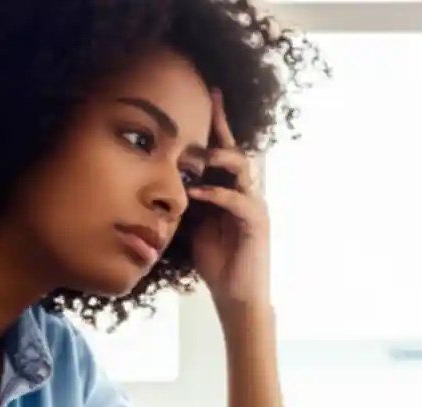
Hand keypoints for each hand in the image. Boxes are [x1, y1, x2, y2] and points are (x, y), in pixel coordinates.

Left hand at [188, 88, 270, 308]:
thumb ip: (187, 200)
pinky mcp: (257, 223)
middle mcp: (246, 192)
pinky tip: (197, 192)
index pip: (223, 151)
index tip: (207, 95)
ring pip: (243, 169)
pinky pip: (239, 201)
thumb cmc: (216, 261)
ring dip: (221, 157)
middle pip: (236, 150)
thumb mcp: (194, 224)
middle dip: (222, 125)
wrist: (235, 296)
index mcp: (230, 190)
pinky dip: (217, 195)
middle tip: (210, 101)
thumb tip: (164, 179)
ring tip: (200, 153)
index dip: (217, 123)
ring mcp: (254, 206)